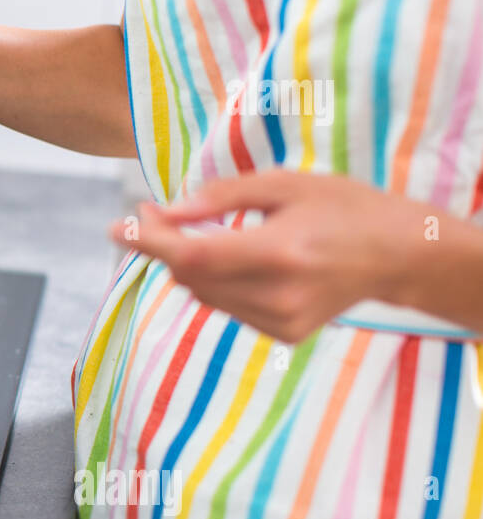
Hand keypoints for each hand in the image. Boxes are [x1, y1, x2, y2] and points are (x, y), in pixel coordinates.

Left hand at [109, 170, 428, 342]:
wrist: (400, 255)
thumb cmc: (343, 207)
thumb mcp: (284, 184)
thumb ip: (221, 198)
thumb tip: (165, 211)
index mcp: (281, 252)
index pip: (193, 255)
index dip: (149, 241)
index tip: (118, 225)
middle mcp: (279, 295)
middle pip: (190, 277)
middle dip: (161, 245)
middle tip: (149, 214)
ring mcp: (282, 321)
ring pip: (202, 294)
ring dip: (184, 263)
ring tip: (184, 230)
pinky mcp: (284, 334)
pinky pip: (226, 306)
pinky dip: (213, 281)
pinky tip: (229, 258)